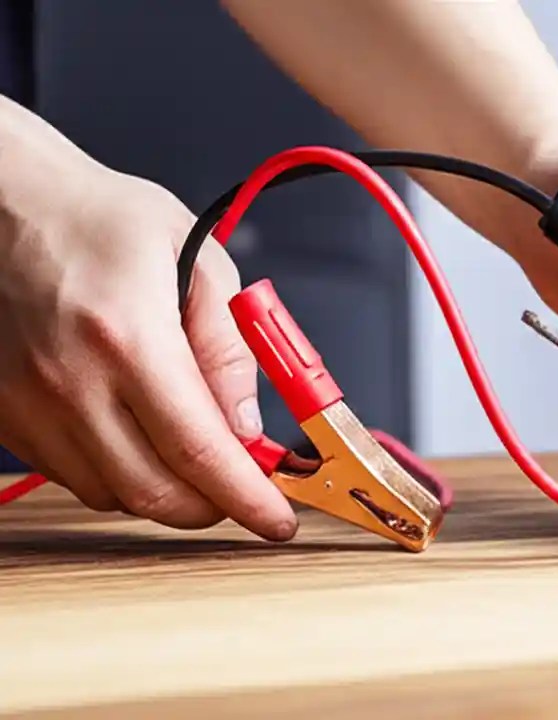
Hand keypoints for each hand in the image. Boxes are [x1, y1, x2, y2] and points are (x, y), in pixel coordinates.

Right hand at [0, 151, 295, 538]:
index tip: (278, 520)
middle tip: (247, 486)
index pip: (200, 452)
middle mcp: (71, 382)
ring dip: (167, 491)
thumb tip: (250, 426)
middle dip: (214, 505)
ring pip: (113, 496)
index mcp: (129, 339)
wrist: (7, 204)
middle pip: (156, 494)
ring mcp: (29, 406)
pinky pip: (74, 478)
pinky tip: (142, 436)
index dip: (248, 498)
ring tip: (194, 451)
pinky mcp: (6, 417)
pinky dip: (120, 475)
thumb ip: (231, 349)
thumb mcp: (199, 260)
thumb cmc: (102, 221)